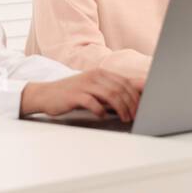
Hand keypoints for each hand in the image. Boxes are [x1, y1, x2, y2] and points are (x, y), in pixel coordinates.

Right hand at [19, 69, 141, 119]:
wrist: (45, 94)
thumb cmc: (72, 93)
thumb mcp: (93, 89)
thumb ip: (110, 92)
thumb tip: (132, 101)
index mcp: (101, 73)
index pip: (125, 82)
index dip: (137, 95)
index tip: (145, 106)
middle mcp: (94, 76)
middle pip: (120, 89)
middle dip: (132, 104)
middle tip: (136, 117)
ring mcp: (85, 84)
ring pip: (110, 95)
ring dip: (121, 109)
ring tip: (125, 119)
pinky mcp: (75, 95)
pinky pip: (93, 102)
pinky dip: (101, 111)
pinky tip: (103, 116)